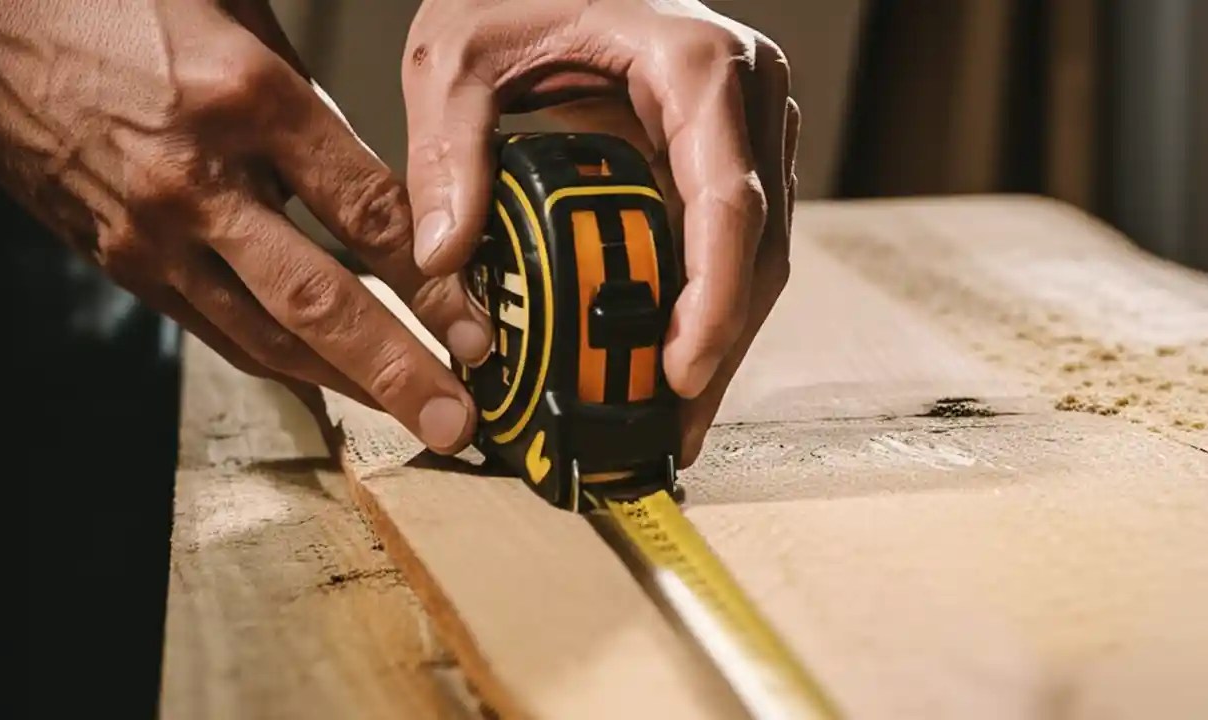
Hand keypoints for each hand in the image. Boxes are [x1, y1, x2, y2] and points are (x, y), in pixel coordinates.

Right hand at [0, 0, 490, 453]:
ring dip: (342, 383)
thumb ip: (312, 104)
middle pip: (319, 298)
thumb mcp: (238, 15)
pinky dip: (277, 358)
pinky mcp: (117, 257)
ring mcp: (149, 230)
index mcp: (244, 101)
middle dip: (397, 369)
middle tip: (455, 420)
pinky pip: (212, 326)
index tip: (476, 328)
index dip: (434, 283)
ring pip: (263, 333)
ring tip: (404, 415)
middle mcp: (196, 180)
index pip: (366, 214)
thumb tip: (372, 180)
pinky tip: (322, 377)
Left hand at [402, 0, 798, 465]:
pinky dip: (708, 305)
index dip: (714, 299)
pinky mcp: (731, 154)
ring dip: (721, 337)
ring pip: (761, 254)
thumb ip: (446, 150)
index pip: (727, 202)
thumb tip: (447, 257)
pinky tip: (673, 357)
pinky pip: (736, 243)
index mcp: (696, 64)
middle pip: (758, 246)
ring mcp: (749, 126)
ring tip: (671, 414)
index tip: (680, 370)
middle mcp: (746, 95)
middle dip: (720, 343)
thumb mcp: (457, 54)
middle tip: (674, 424)